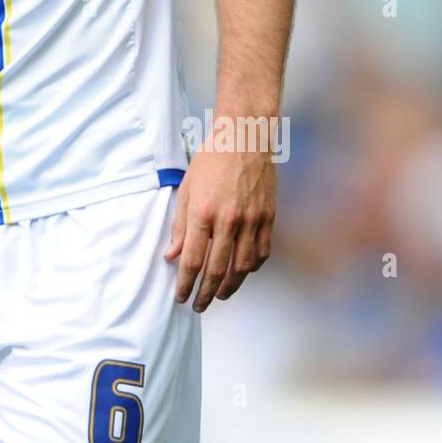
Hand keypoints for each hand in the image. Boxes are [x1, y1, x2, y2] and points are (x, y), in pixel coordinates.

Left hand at [164, 143, 275, 311]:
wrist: (245, 136)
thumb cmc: (212, 158)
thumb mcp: (187, 188)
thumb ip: (180, 225)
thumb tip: (172, 255)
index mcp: (204, 213)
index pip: (193, 260)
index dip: (186, 284)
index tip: (181, 297)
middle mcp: (229, 221)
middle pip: (217, 270)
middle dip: (206, 293)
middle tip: (199, 306)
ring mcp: (252, 220)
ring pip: (242, 267)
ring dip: (230, 286)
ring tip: (219, 294)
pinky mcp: (269, 217)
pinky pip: (262, 252)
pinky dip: (252, 268)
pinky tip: (242, 273)